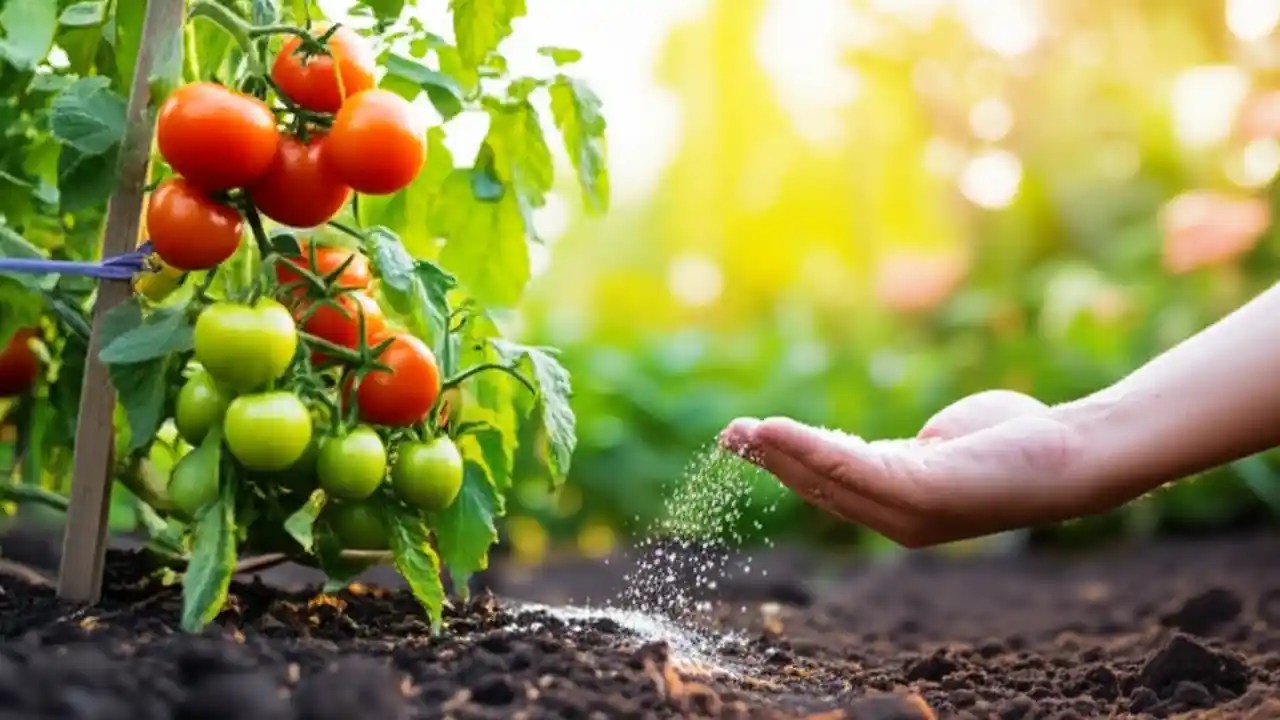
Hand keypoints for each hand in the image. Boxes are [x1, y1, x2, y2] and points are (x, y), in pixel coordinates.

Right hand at [719, 391, 1097, 546]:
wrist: (1073, 456)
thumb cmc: (1019, 439)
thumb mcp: (953, 441)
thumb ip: (921, 444)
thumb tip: (917, 440)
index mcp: (901, 504)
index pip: (832, 486)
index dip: (789, 463)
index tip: (753, 438)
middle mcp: (899, 520)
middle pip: (819, 487)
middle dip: (772, 460)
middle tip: (730, 436)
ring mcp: (909, 512)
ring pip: (827, 479)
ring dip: (780, 453)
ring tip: (744, 432)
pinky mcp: (920, 495)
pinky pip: (851, 467)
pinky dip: (808, 449)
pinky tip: (778, 431)